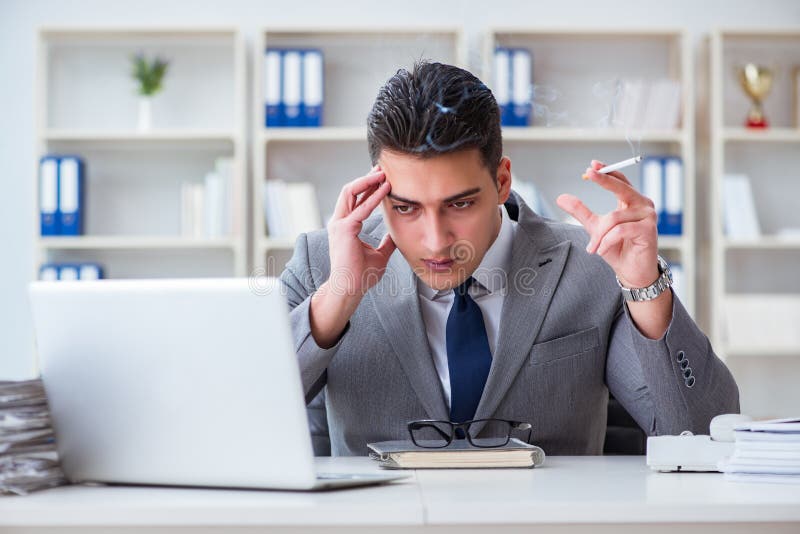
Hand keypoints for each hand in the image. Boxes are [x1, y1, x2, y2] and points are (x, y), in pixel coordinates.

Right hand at [309, 166, 395, 347]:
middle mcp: (339, 222)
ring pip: (350, 192)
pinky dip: (374, 197)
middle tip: (382, 168)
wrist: (350, 289)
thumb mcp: (379, 254)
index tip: (382, 178)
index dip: (368, 187)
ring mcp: (339, 225)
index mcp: (345, 226)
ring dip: (368, 181)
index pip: (355, 199)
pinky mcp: (344, 230)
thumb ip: (386, 242)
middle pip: (350, 191)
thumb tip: (396, 235)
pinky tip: (386, 189)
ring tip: (383, 172)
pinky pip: (361, 208)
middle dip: (366, 177)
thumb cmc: (361, 275)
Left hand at [556, 160, 658, 287]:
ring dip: (599, 234)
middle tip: (588, 173)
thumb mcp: (595, 227)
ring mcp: (648, 216)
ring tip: (593, 246)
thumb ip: (581, 211)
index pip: (619, 180)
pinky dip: (607, 240)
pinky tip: (602, 249)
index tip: (591, 165)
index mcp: (631, 201)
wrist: (631, 271)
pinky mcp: (649, 229)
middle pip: (622, 187)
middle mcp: (642, 204)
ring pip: (614, 218)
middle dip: (604, 179)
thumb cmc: (616, 248)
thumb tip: (561, 197)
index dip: (607, 171)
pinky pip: (620, 230)